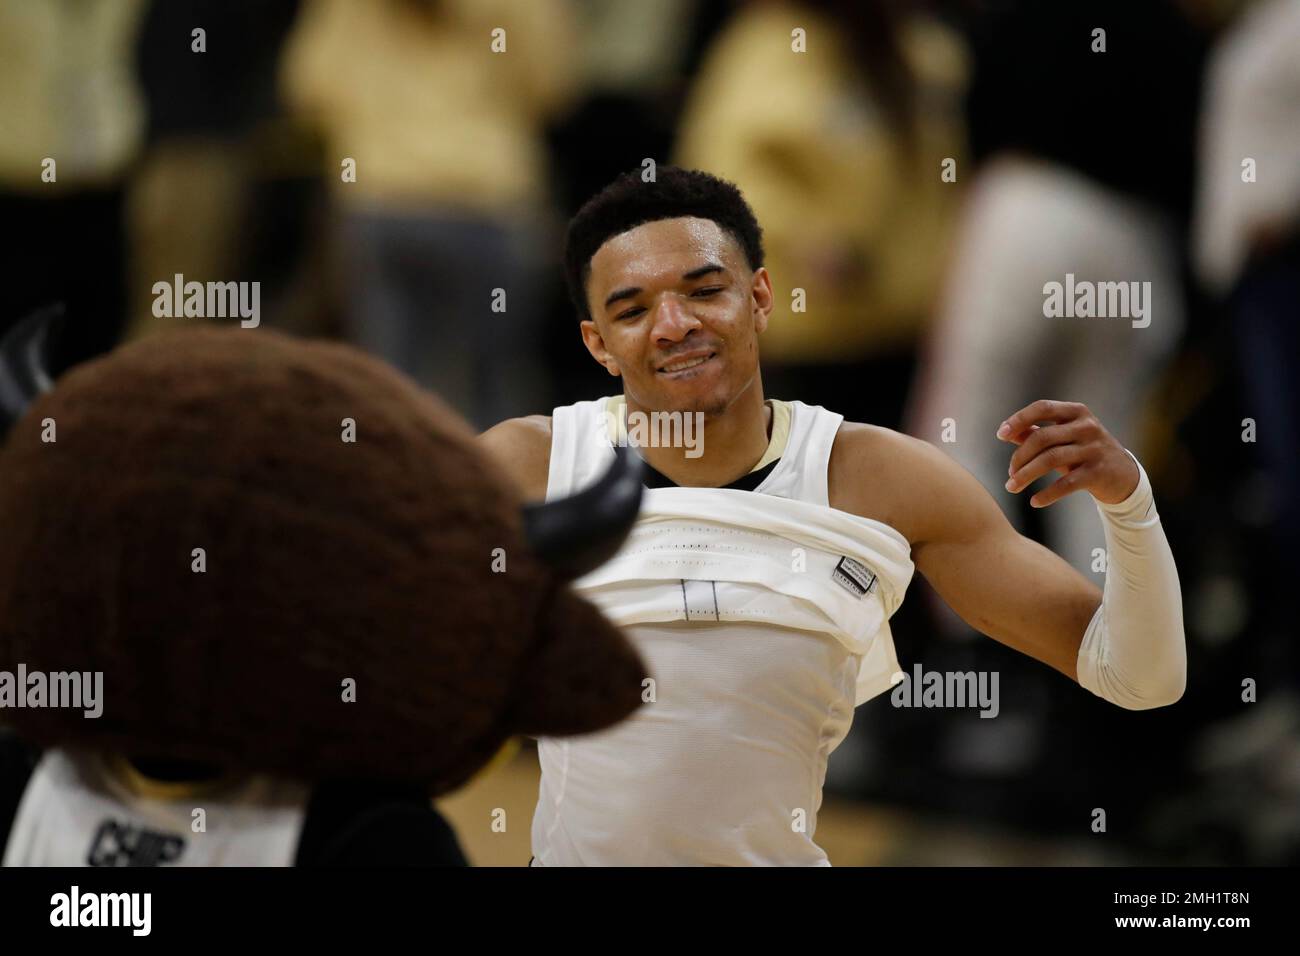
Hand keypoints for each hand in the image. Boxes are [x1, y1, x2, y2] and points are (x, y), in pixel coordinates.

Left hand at [996, 400, 1138, 507]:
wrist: (1123, 475)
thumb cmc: (1084, 452)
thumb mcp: (1063, 438)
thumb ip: (1035, 432)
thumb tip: (1005, 432)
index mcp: (1076, 412)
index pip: (1043, 408)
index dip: (1019, 419)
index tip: (1000, 435)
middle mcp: (1087, 427)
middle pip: (1042, 437)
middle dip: (1020, 456)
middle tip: (1010, 473)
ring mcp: (1094, 449)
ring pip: (1050, 460)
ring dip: (1026, 475)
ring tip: (1012, 487)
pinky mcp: (1098, 472)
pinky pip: (1066, 484)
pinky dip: (1047, 494)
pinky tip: (1035, 502)